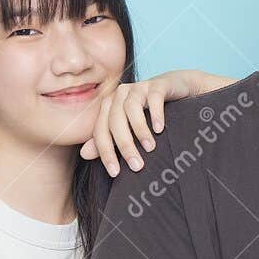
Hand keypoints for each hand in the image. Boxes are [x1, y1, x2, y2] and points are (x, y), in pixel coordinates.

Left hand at [79, 69, 204, 176]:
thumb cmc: (149, 113)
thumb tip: (84, 154)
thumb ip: (108, 141)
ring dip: (140, 130)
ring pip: (132, 108)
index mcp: (109, 106)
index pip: (100, 131)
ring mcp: (138, 87)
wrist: (174, 89)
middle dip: (124, 145)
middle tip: (136, 165)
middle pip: (115, 121)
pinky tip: (160, 129)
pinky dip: (156, 114)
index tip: (115, 173)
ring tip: (150, 148)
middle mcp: (120, 95)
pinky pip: (154, 98)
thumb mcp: (127, 129)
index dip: (105, 152)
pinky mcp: (157, 84)